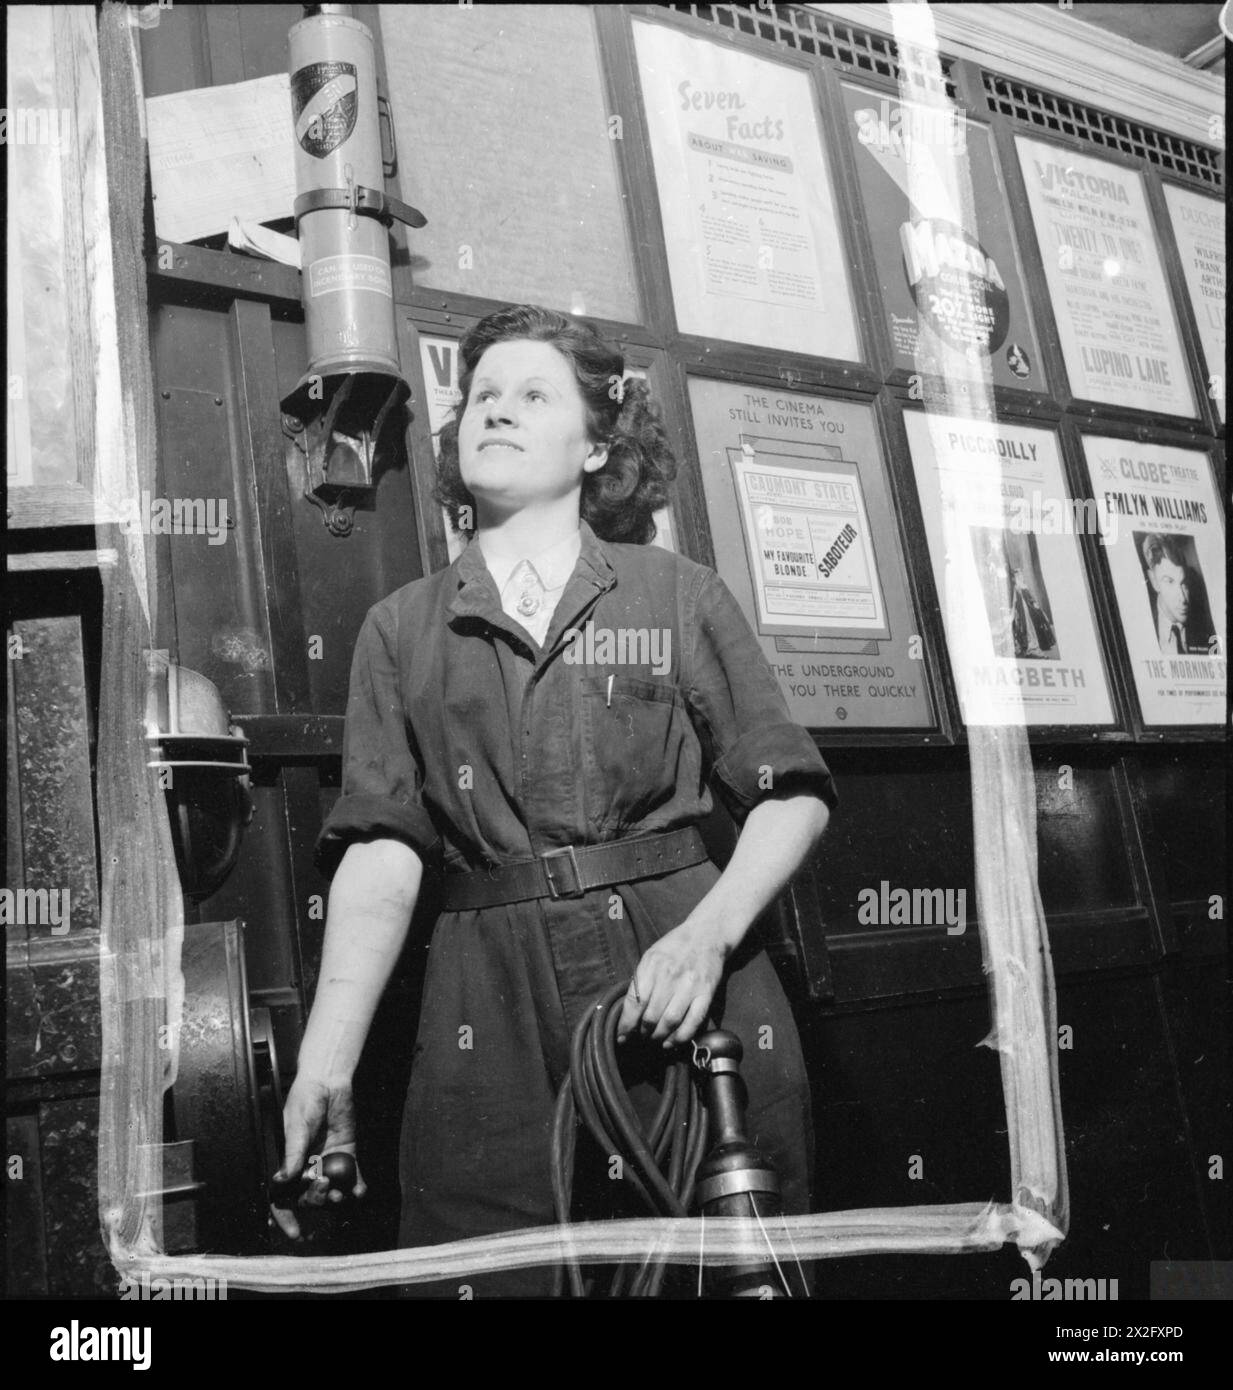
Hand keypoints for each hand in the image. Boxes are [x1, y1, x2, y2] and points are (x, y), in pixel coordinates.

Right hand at [269, 1074, 366, 1240]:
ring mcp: (327, 1160)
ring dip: (337, 1196)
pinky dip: (357, 1184)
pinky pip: (352, 1174)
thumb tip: (282, 1180)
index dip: (286, 1216)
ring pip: (331, 1189)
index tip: (294, 1232)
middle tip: (324, 1185)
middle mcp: (307, 1165)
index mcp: (289, 1162)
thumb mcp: (296, 1125)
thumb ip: (292, 1152)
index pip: (283, 1195)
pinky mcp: (347, 1152)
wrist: (328, 1081)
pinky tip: (360, 1190)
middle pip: (309, 1196)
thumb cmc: (305, 1099)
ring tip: (343, 1192)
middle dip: (316, 1198)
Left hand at [617, 918, 726, 1048]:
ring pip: (670, 1022)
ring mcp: (689, 985)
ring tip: (654, 1039)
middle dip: (642, 1032)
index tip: (622, 1036)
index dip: (626, 1024)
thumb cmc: (675, 946)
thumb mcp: (651, 955)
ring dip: (659, 1036)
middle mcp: (669, 976)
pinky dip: (680, 1037)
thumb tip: (628, 1012)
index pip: (634, 1002)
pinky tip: (672, 1042)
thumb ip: (641, 980)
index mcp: (652, 965)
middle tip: (641, 1036)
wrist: (707, 934)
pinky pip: (693, 1022)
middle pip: (650, 1016)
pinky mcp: (706, 993)